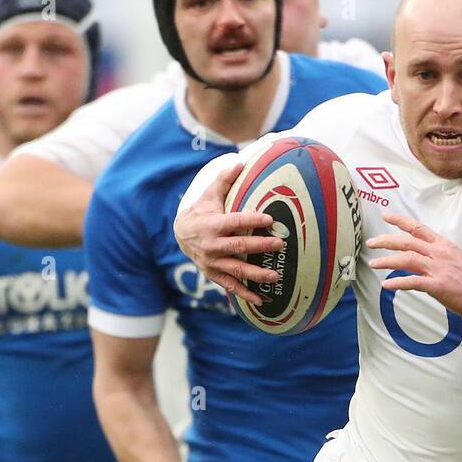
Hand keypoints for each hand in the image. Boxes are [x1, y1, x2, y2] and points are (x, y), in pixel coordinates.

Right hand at [173, 160, 284, 306]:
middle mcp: (212, 245)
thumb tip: (239, 161)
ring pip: (237, 269)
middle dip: (260, 246)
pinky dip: (245, 294)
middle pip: (239, 247)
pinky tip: (261, 300)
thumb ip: (225, 180)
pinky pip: (230, 286)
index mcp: (212, 224)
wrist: (180, 234)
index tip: (269, 219)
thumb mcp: (209, 194)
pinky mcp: (213, 274)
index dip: (252, 220)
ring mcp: (213, 262)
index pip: (235, 222)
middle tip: (280, 244)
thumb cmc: (201, 211)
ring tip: (276, 275)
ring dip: (256, 274)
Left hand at [367, 213, 461, 317]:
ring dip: (387, 261)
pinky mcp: (437, 285)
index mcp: (442, 245)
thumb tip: (416, 254)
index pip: (418, 228)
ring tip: (373, 263)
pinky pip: (413, 282)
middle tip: (371, 242)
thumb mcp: (453, 257)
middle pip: (407, 242)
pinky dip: (398, 282)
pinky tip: (386, 285)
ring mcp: (437, 269)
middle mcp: (438, 253)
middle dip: (386, 241)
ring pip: (407, 260)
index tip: (385, 216)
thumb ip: (434, 254)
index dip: (400, 221)